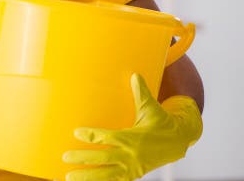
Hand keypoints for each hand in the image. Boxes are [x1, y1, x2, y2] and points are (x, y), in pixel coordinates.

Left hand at [62, 73, 201, 180]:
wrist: (178, 142)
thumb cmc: (161, 122)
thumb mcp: (151, 108)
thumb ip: (141, 93)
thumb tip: (135, 74)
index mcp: (133, 137)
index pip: (108, 137)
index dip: (92, 135)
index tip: (76, 133)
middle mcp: (131, 154)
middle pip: (103, 157)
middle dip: (84, 158)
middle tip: (65, 156)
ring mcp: (132, 167)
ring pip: (107, 174)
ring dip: (88, 176)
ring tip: (69, 177)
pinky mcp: (133, 174)